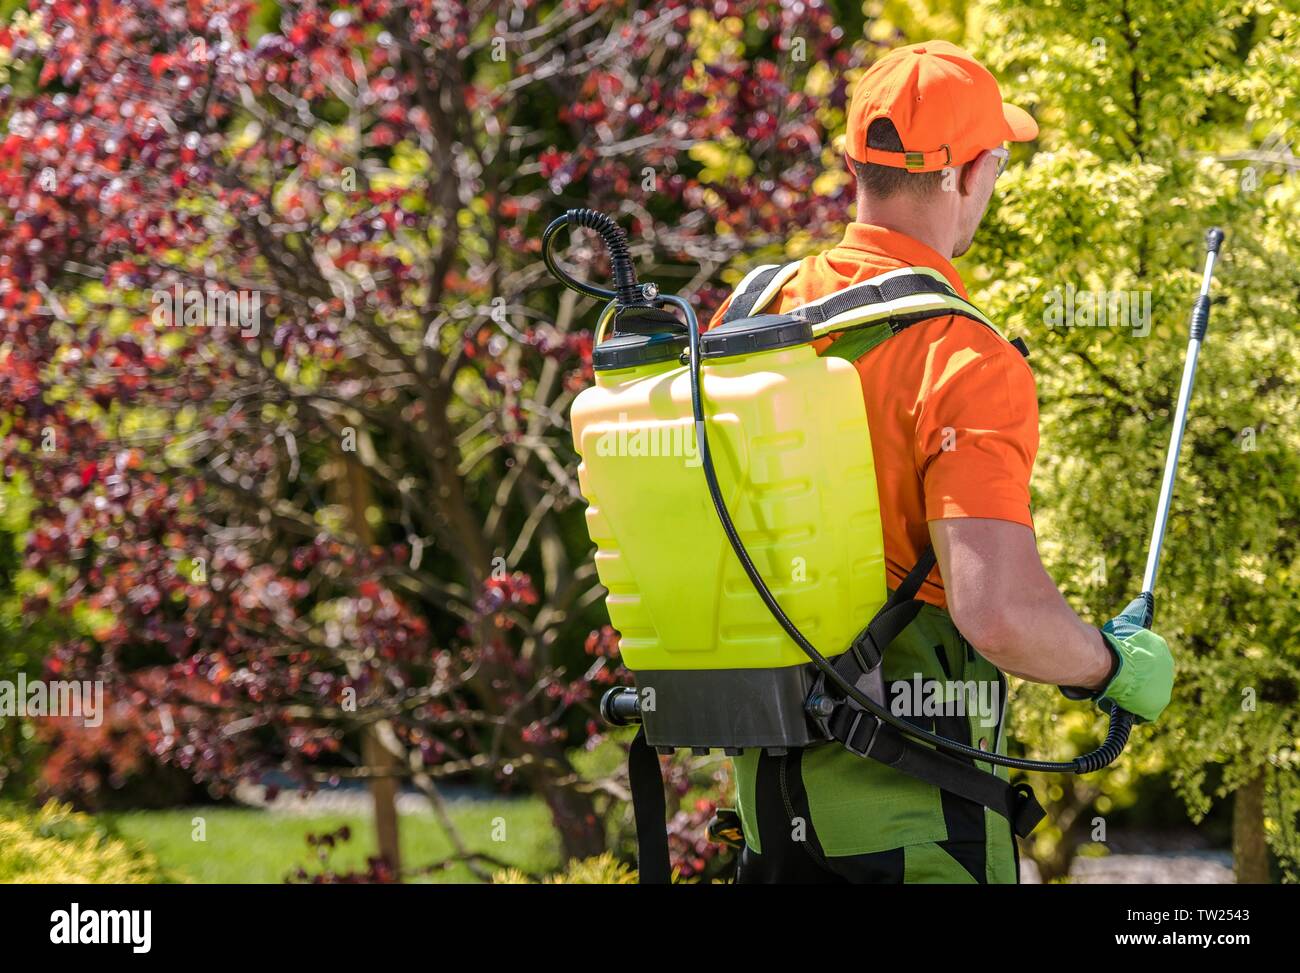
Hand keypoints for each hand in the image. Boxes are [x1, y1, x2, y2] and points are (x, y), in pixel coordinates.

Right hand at [1095, 596, 1175, 722]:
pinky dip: (1128, 707)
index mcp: (1161, 649)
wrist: (1112, 665)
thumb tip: (1146, 596)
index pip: (1146, 657)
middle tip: (1113, 675)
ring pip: (1142, 692)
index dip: (1130, 660)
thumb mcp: (1126, 623)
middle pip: (1146, 675)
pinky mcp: (1154, 706)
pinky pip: (1140, 710)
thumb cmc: (1115, 643)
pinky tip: (1116, 701)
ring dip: (1129, 692)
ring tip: (1113, 687)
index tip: (1117, 662)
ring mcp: (1163, 688)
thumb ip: (1136, 613)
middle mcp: (1167, 668)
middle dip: (1131, 676)